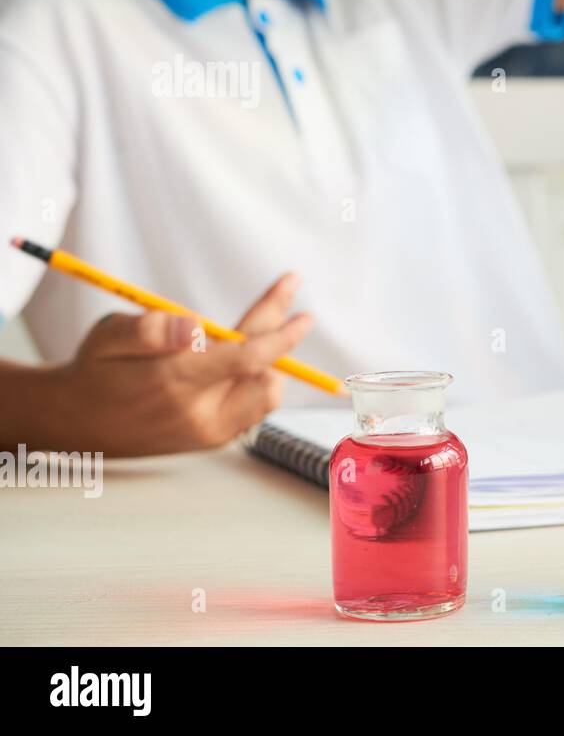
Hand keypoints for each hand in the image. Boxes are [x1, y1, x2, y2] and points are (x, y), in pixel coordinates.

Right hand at [50, 273, 313, 455]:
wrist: (78, 422)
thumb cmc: (96, 369)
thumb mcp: (109, 335)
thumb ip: (152, 329)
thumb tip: (196, 327)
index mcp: (173, 382)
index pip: (246, 358)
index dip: (280, 334)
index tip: (301, 311)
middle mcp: (198, 413)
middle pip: (264, 372)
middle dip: (281, 335)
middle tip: (289, 307)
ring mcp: (208, 432)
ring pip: (267, 395)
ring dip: (272, 363)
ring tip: (258, 336)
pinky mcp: (212, 440)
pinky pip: (254, 410)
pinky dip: (258, 383)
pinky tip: (245, 364)